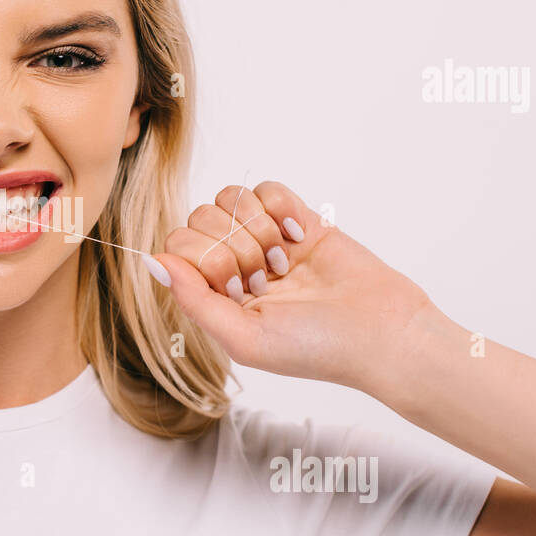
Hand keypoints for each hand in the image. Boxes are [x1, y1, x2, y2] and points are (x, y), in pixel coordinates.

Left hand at [149, 181, 436, 393]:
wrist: (382, 332)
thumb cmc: (315, 348)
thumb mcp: (243, 338)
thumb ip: (194, 300)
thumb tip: (153, 261)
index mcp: (214, 295)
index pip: (179, 247)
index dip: (204, 260)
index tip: (240, 289)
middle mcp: (233, 263)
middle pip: (200, 218)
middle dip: (233, 247)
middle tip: (266, 279)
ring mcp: (264, 238)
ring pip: (229, 198)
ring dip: (256, 227)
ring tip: (284, 261)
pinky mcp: (298, 218)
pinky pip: (267, 188)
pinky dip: (280, 208)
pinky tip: (301, 238)